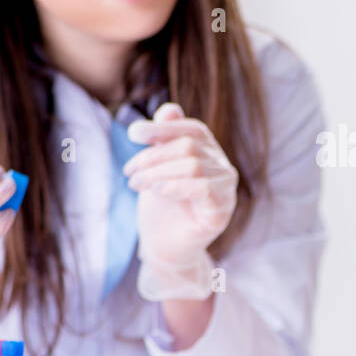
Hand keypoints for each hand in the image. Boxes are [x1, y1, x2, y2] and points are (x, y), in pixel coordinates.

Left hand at [123, 102, 237, 300]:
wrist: (164, 247)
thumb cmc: (162, 206)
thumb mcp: (158, 167)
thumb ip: (164, 138)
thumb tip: (170, 109)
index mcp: (210, 153)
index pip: (192, 129)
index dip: (163, 128)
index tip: (133, 134)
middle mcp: (223, 167)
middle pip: (189, 147)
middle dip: (153, 156)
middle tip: (129, 171)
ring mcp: (227, 190)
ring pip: (194, 166)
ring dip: (157, 173)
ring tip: (135, 184)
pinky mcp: (222, 212)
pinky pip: (204, 189)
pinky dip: (175, 186)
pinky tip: (156, 191)